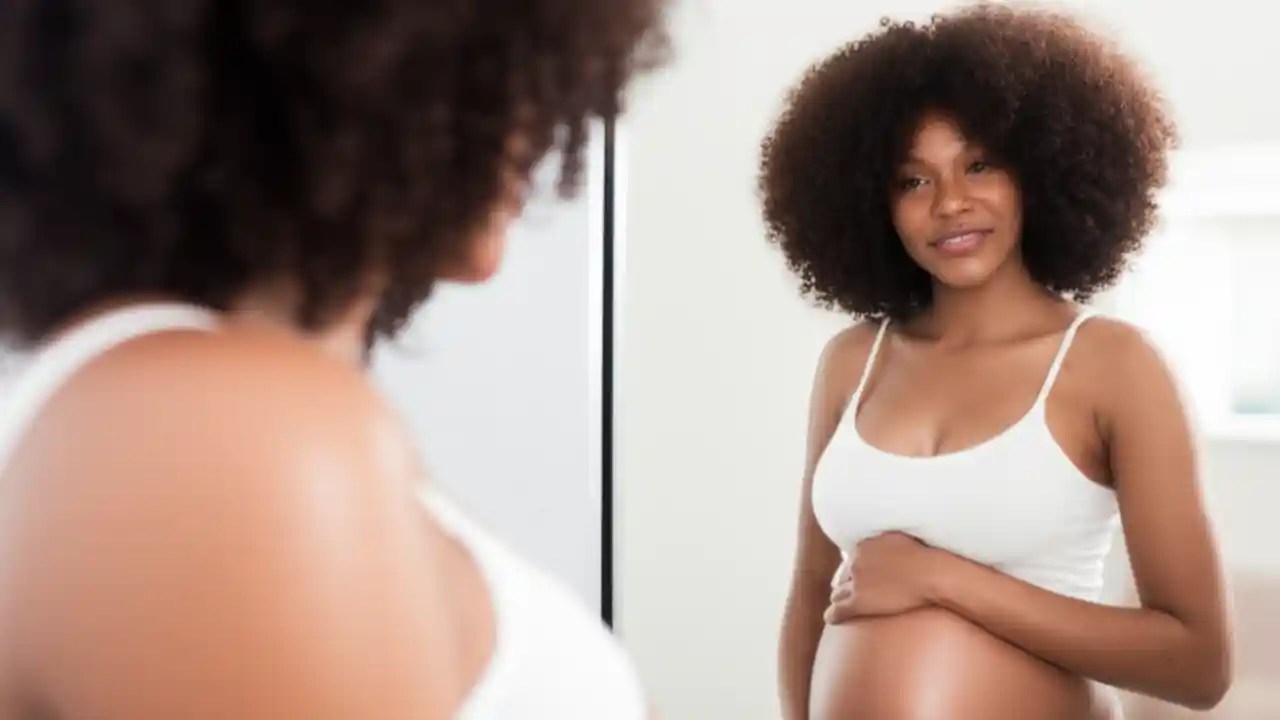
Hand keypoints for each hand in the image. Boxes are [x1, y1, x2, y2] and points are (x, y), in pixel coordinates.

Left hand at [824, 532, 944, 623]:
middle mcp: (856, 562)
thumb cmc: (924, 557)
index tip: (852, 580)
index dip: (852, 573)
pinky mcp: (859, 602)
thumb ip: (886, 542)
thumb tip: (888, 542)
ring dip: (839, 600)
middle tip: (844, 595)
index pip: (850, 562)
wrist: (930, 573)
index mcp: (864, 547)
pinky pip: (839, 610)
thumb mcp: (900, 540)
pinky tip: (830, 619)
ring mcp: (856, 582)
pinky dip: (833, 616)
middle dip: (844, 586)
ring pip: (838, 594)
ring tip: (838, 607)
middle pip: (842, 577)